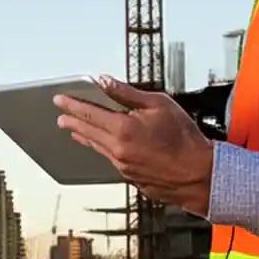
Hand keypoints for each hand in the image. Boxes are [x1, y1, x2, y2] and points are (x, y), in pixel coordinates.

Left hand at [54, 75, 213, 216]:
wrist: (198, 174)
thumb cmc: (184, 138)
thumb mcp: (158, 104)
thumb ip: (127, 93)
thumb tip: (105, 81)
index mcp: (123, 129)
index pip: (89, 113)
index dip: (72, 105)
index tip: (59, 100)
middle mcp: (118, 149)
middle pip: (87, 132)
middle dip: (72, 122)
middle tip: (61, 116)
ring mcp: (122, 165)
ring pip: (97, 147)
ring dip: (84, 136)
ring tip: (75, 130)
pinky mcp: (130, 177)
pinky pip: (109, 159)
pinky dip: (101, 149)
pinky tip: (101, 145)